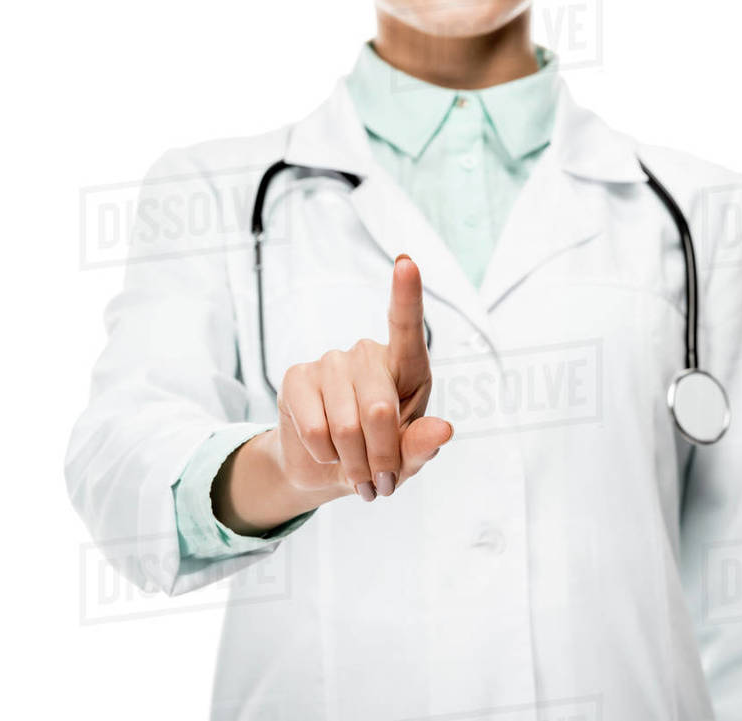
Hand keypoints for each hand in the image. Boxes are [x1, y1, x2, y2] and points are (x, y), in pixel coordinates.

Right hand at [276, 254, 450, 500]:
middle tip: (379, 479)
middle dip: (381, 457)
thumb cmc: (380, 453)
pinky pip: (315, 428)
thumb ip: (424, 445)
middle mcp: (367, 353)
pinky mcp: (296, 376)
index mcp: (406, 366)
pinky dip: (324, 455)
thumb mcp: (408, 458)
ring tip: (355, 469)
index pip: (406, 326)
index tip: (406, 263)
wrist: (327, 468)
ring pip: (345, 426)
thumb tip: (445, 430)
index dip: (406, 294)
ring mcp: (330, 361)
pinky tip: (326, 451)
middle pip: (380, 410)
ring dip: (353, 462)